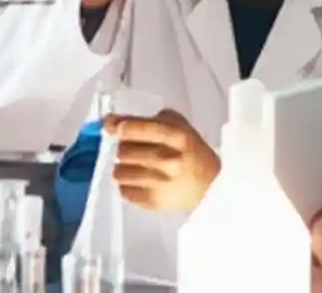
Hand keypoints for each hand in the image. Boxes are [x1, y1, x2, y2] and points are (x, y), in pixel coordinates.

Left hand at [106, 108, 220, 210]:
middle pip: (123, 151)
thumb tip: (112, 121)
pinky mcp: (153, 201)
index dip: (119, 126)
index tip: (112, 126)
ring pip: (119, 172)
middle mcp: (168, 160)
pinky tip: (140, 181)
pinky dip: (128, 185)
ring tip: (136, 167)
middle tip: (133, 150)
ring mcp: (160, 183)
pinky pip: (123, 191)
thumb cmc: (191, 152)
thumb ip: (146, 119)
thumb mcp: (177, 126)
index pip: (138, 128)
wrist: (209, 186)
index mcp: (176, 137)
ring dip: (123, 168)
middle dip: (124, 148)